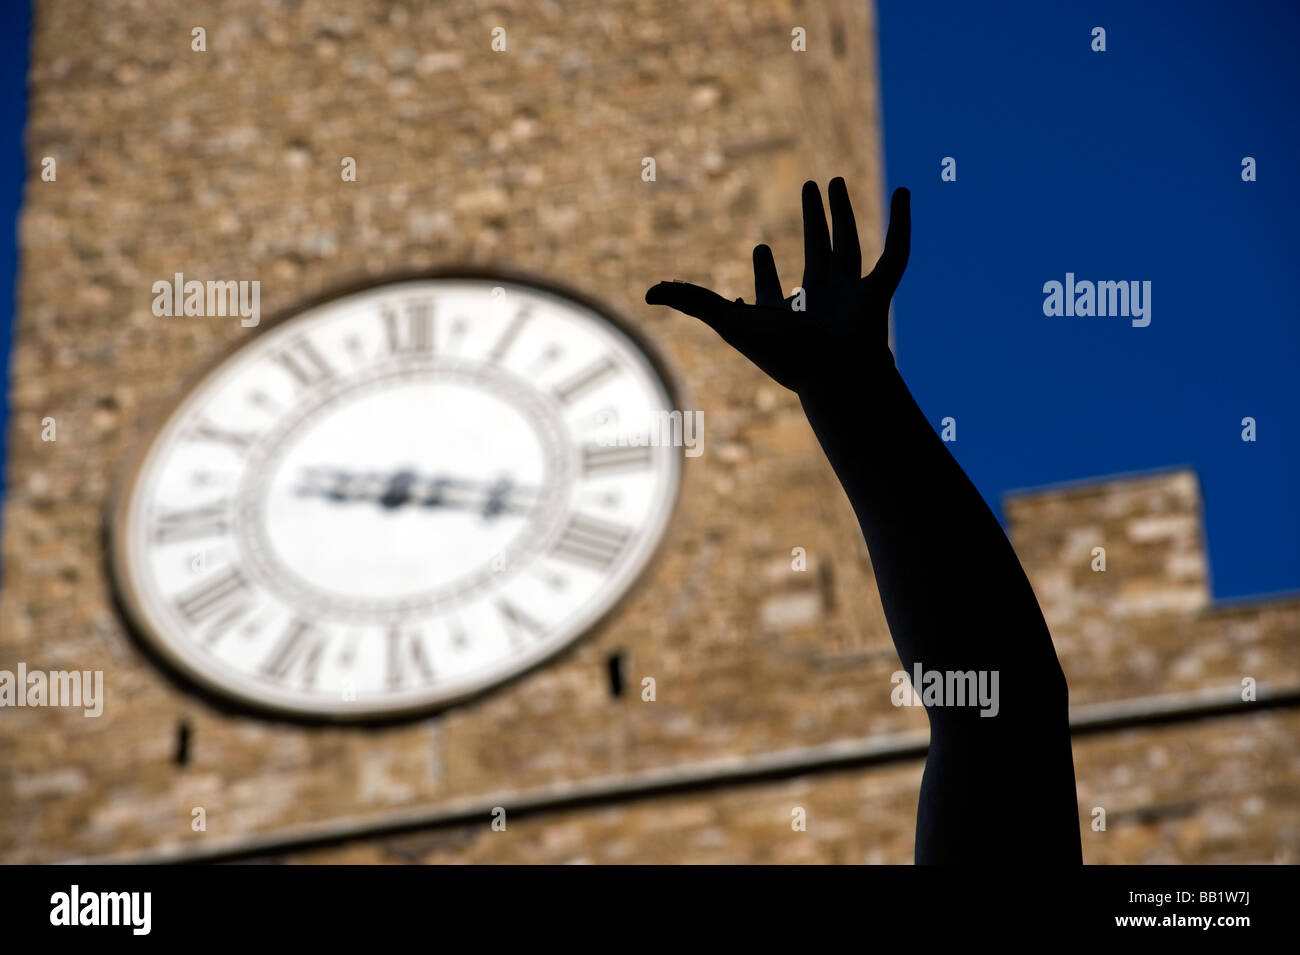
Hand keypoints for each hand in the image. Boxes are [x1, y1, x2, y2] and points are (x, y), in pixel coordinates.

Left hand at [646, 179, 909, 392]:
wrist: (837, 375)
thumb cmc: (785, 356)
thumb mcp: (731, 322)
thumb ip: (692, 302)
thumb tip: (648, 290)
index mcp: (783, 314)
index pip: (771, 290)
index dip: (764, 271)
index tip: (761, 249)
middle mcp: (818, 302)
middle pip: (816, 253)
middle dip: (813, 222)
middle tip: (809, 187)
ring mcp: (849, 296)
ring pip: (848, 245)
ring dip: (842, 213)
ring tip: (833, 181)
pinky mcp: (878, 293)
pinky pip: (895, 253)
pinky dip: (902, 225)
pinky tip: (903, 195)